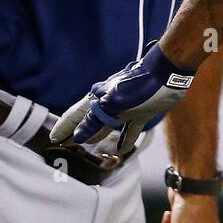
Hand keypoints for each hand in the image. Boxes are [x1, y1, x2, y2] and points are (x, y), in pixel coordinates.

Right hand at [50, 42, 194, 152]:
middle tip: (67, 144)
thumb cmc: (140, 86)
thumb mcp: (115, 105)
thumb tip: (79, 136)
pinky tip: (121, 150)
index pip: (75, 115)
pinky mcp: (141, 111)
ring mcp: (125, 106)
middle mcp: (109, 102)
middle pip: (89, 120)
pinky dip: (124, 139)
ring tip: (90, 147)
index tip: (54, 138)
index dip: (64, 127)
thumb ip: (96, 121)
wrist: (168, 72)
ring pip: (108, 125)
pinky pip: (128, 128)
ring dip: (99, 136)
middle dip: (79, 132)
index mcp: (99, 98)